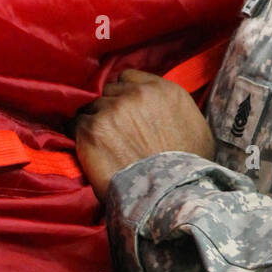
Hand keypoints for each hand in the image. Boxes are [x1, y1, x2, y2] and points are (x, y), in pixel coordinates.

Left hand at [74, 69, 215, 201]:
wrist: (170, 194)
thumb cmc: (189, 167)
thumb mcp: (197, 128)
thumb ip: (174, 108)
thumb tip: (160, 108)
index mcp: (163, 90)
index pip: (128, 77)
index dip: (124, 94)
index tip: (125, 111)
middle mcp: (136, 94)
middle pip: (108, 91)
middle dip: (110, 107)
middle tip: (115, 131)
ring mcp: (111, 110)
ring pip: (91, 107)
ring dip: (95, 122)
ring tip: (104, 145)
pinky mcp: (91, 129)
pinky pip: (75, 125)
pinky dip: (80, 137)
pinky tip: (90, 151)